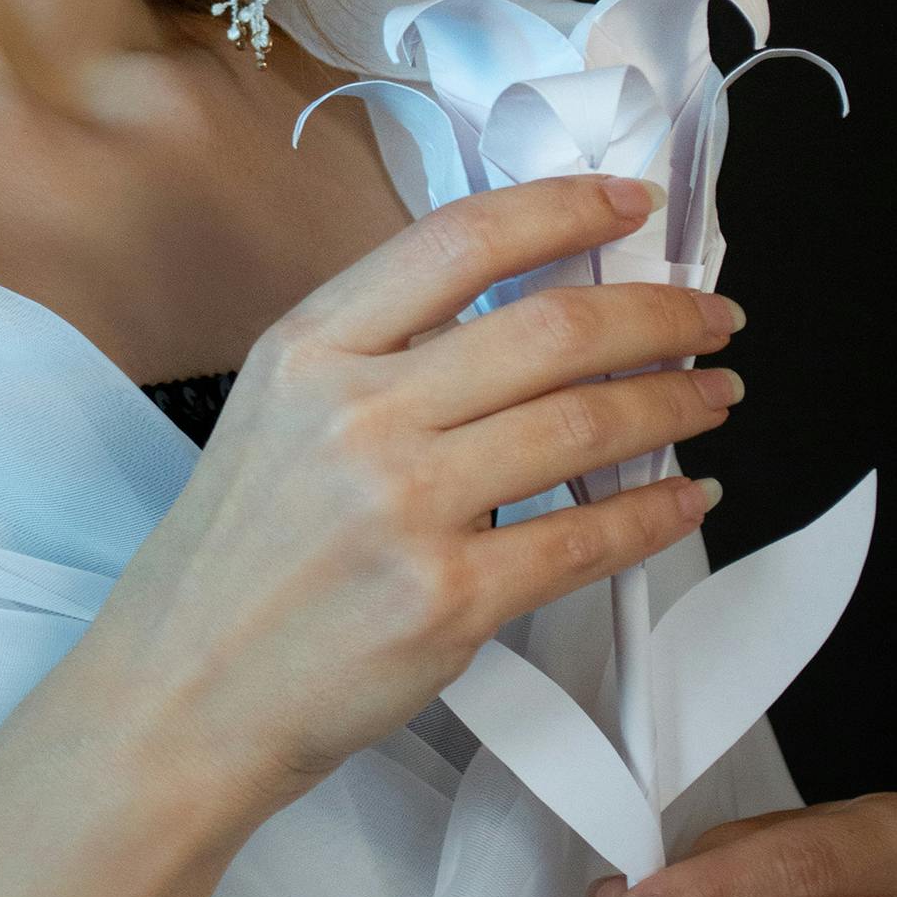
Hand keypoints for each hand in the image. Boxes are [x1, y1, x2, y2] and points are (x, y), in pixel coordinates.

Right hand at [95, 175, 743, 827]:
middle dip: (657, 314)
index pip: (462, 238)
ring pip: (584, 424)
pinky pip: (585, 538)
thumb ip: (383, 350)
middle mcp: (357, 412)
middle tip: (713, 318)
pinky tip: (687, 498)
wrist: (182, 692)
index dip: (565, 207)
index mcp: (312, 346)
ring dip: (674, 404)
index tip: (635, 204)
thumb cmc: (238, 554)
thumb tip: (529, 306)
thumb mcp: (278, 410)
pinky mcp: (447, 600)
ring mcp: (404, 507)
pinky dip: (655, 513)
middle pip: (549, 328)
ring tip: (714, 396)